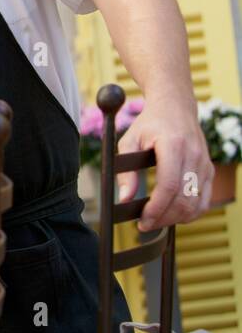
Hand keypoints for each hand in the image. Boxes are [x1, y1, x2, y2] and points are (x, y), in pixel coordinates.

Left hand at [118, 94, 211, 229]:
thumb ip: (125, 169)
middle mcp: (194, 155)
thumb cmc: (149, 124)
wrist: (175, 107)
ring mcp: (205, 163)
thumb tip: (123, 198)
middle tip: (146, 224)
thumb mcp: (129, 140)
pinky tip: (174, 215)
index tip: (143, 220)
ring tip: (157, 221)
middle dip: (164, 217)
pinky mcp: (209, 169)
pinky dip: (191, 212)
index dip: (157, 208)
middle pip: (184, 198)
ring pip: (197, 203)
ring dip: (177, 218)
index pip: (169, 186)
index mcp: (173, 145)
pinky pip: (205, 199)